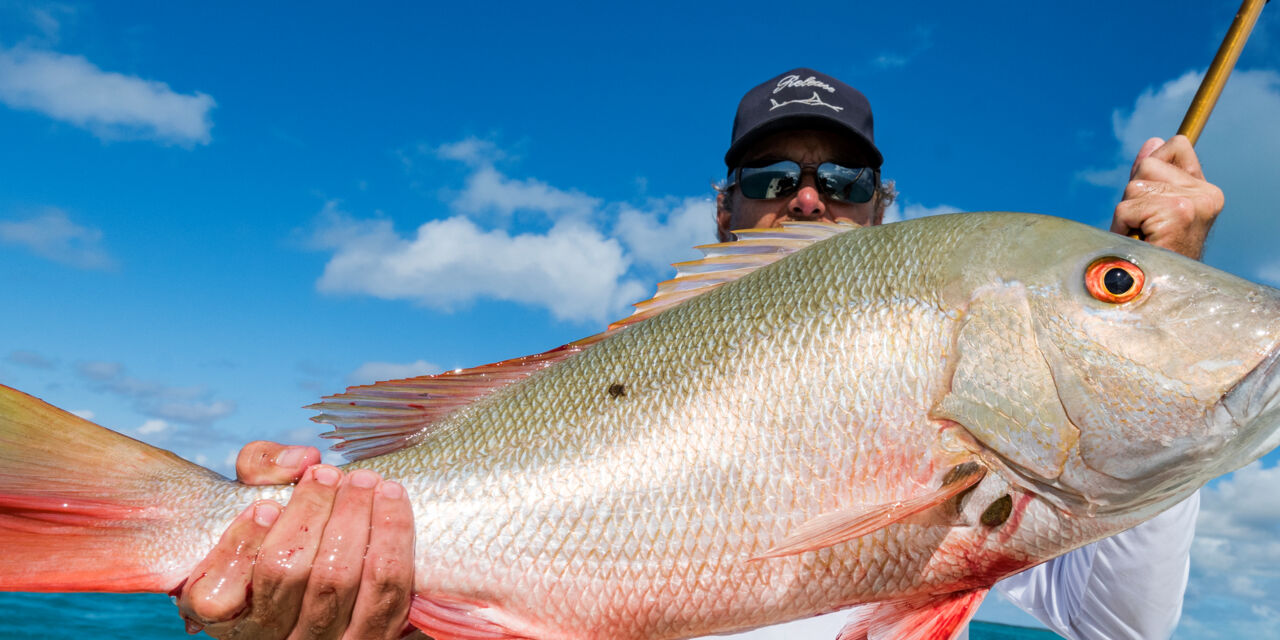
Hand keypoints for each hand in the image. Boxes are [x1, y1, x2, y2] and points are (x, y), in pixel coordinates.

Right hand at [175, 441, 418, 639]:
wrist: (335, 566)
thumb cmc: (283, 522)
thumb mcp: (255, 495)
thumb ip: (261, 468)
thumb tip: (301, 460)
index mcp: (224, 614)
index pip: (217, 597)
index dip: (242, 547)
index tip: (264, 506)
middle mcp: (268, 637)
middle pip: (289, 574)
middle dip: (311, 514)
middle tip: (327, 475)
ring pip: (339, 580)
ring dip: (354, 518)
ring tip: (362, 480)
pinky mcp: (373, 637)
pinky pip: (388, 588)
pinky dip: (392, 536)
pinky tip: (392, 498)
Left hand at [1110, 135, 1223, 259]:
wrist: (1160, 290)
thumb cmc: (1153, 252)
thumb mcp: (1154, 208)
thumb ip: (1153, 176)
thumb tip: (1153, 140)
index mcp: (1206, 191)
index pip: (1177, 146)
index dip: (1152, 166)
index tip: (1151, 197)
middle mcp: (1206, 194)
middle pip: (1147, 165)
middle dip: (1133, 195)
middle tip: (1145, 225)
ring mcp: (1192, 203)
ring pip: (1133, 186)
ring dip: (1127, 214)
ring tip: (1142, 236)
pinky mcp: (1176, 213)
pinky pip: (1126, 207)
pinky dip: (1122, 226)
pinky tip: (1139, 242)